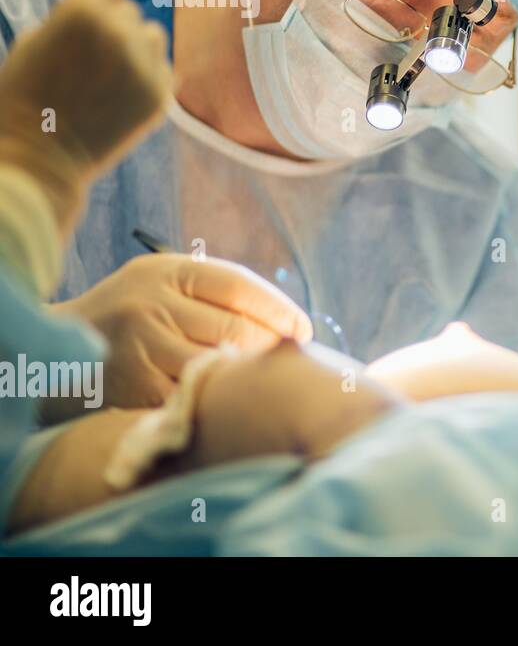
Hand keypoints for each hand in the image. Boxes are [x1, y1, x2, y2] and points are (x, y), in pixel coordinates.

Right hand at [0, 0, 170, 235]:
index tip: (91, 20)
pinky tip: (122, 94)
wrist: (40, 155)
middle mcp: (120, 33)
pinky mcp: (161, 94)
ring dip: (138, 48)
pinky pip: (163, 68)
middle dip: (114, 28)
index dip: (99, 0)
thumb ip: (70, 17)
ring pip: (153, 37)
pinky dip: (148, 76)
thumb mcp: (34, 41)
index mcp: (83, 12)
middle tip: (92, 58)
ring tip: (110, 73)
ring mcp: (145, 65)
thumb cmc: (25, 97)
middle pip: (130, 13)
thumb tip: (99, 5)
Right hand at [42, 253, 312, 418]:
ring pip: (217, 365)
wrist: (57, 347)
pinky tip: (229, 401)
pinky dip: (215, 400)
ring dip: (246, 377)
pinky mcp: (133, 385)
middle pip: (234, 329)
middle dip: (271, 347)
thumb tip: (288, 322)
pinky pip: (191, 396)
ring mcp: (141, 345)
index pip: (239, 287)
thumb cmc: (133, 314)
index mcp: (169, 271)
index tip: (304, 330)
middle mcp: (153, 303)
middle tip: (291, 360)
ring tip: (265, 381)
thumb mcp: (165, 283)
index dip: (280, 310)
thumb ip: (215, 294)